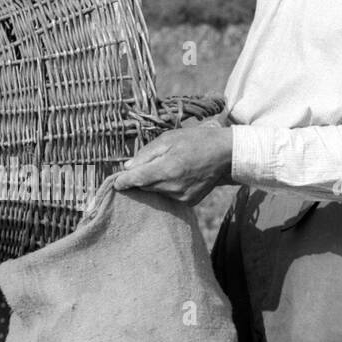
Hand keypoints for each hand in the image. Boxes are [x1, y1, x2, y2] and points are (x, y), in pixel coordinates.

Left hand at [113, 126, 232, 204]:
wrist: (224, 153)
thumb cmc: (195, 140)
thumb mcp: (168, 138)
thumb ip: (146, 153)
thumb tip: (128, 167)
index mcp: (167, 168)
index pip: (137, 180)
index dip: (123, 182)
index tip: (116, 183)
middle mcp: (173, 186)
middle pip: (144, 187)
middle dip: (140, 179)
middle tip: (144, 167)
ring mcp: (182, 196)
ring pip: (156, 192)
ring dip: (155, 183)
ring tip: (167, 167)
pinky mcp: (189, 202)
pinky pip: (169, 196)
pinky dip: (167, 188)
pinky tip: (178, 176)